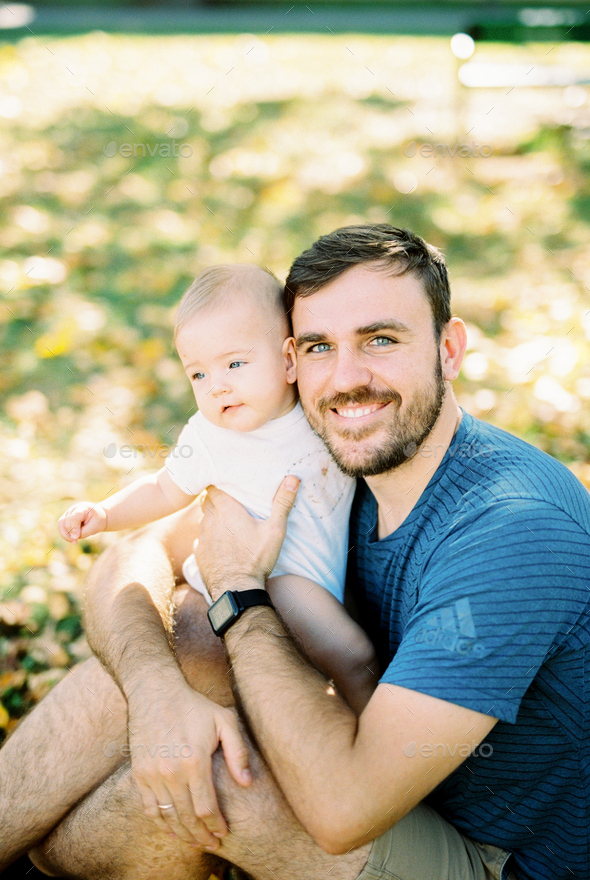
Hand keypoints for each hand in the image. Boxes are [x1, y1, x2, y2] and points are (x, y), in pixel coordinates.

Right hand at [58, 502, 106, 541]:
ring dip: (65, 535)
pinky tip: (73, 540)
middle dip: (71, 532)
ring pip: (61, 524)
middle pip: (66, 521)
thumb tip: (73, 537)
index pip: (74, 517)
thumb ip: (84, 532)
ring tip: (74, 542)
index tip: (76, 537)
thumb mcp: (95, 527)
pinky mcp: (66, 519)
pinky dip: (66, 535)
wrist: (98, 516)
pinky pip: (61, 527)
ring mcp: (68, 513)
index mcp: (83, 508)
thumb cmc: (97, 521)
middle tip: (76, 541)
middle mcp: (73, 509)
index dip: (74, 527)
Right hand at [128, 679, 251, 849]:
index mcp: (194, 761)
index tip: (224, 833)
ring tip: (195, 841)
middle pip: (187, 818)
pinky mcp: (139, 773)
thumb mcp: (224, 720)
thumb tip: (246, 783)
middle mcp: (171, 772)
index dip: (215, 825)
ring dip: (182, 834)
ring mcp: (152, 774)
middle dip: (201, 836)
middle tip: (212, 845)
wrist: (155, 692)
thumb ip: (237, 752)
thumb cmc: (194, 705)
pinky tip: (172, 829)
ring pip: (168, 817)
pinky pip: (148, 808)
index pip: (206, 808)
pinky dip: (160, 823)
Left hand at [195, 476, 298, 600]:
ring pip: (203, 520)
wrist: (236, 589)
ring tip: (226, 524)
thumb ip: (283, 503)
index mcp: (226, 510)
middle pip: (206, 502)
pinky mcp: (199, 553)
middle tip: (229, 502)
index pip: (213, 488)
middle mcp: (210, 520)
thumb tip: (293, 478)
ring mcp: (202, 537)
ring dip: (212, 519)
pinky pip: (201, 539)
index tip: (227, 486)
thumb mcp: (275, 530)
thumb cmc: (256, 558)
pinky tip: (220, 545)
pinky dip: (209, 538)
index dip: (218, 485)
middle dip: (215, 500)